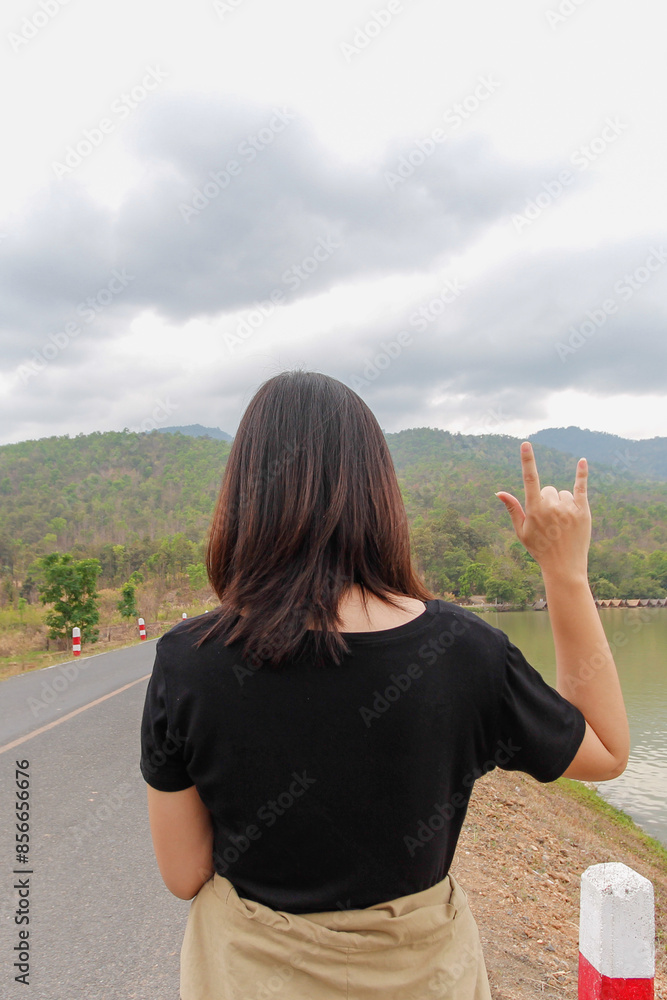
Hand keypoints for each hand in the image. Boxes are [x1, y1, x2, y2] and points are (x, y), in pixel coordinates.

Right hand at [495, 442, 590, 578]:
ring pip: (562, 493)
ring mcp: (569, 508)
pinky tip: (582, 461)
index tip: (526, 443)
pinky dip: (581, 474)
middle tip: (549, 522)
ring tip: (562, 524)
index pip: (530, 478)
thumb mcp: (521, 531)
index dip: (527, 460)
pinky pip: (581, 487)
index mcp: (534, 510)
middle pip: (547, 489)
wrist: (564, 567)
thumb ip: (513, 509)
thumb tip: (499, 492)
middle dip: (546, 500)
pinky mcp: (584, 512)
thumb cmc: (539, 550)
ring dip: (561, 503)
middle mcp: (552, 506)